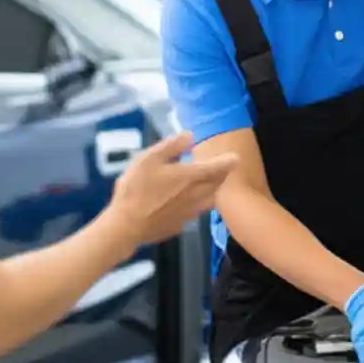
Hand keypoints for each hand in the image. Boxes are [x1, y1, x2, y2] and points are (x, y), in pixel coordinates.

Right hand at [105, 131, 237, 244]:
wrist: (127, 226)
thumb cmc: (136, 188)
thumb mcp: (149, 159)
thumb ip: (172, 146)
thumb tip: (190, 135)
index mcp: (189, 176)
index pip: (217, 167)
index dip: (228, 161)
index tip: (236, 157)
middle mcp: (195, 195)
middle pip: (217, 184)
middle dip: (222, 175)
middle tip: (223, 168)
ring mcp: (189, 213)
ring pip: (209, 199)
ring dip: (213, 190)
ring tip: (210, 183)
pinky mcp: (180, 225)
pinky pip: (196, 211)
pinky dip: (198, 203)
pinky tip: (188, 201)